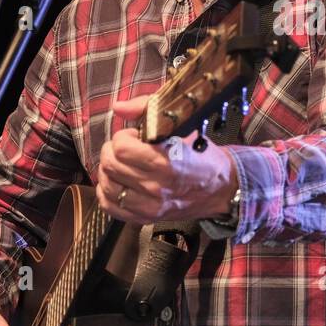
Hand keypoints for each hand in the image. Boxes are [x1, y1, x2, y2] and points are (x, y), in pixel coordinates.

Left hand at [96, 95, 236, 222]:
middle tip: (125, 149)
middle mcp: (156, 187)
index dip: (123, 137)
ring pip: (106, 185)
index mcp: (166, 162)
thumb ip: (148, 109)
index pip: (121, 148)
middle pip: (110, 165)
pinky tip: (117, 183)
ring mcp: (149, 206)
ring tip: (121, 165)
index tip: (134, 137)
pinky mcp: (145, 218)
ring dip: (108, 171)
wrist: (219, 188)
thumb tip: (118, 107)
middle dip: (112, 151)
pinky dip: (106, 193)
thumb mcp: (182, 126)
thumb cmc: (200, 155)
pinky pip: (109, 206)